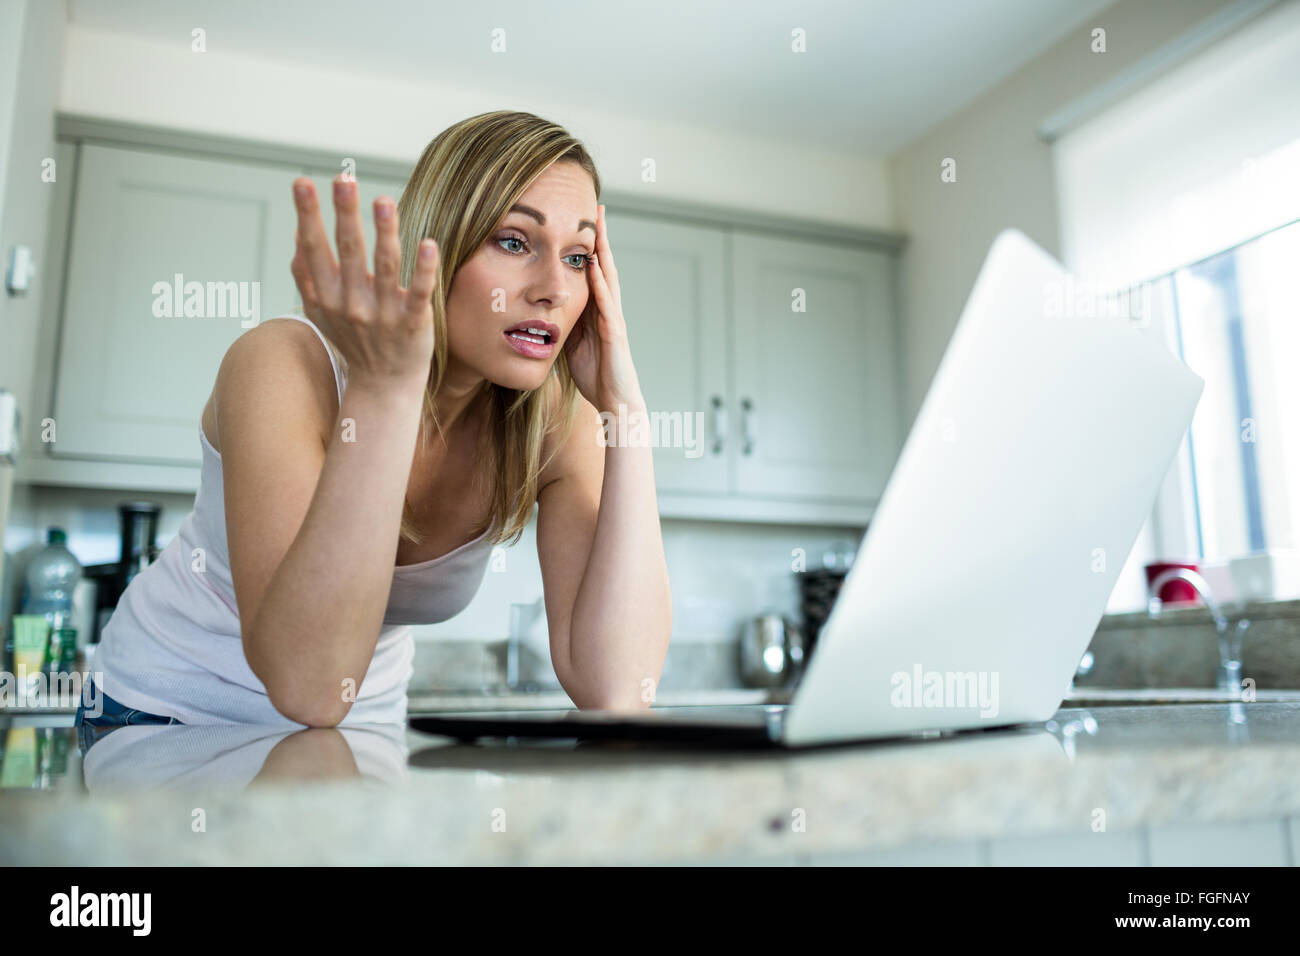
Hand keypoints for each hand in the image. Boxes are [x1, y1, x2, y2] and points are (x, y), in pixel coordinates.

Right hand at [290, 175, 437, 389]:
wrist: (383, 387)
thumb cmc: (354, 342)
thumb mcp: (321, 313)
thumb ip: (307, 277)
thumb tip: (297, 236)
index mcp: (328, 296)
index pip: (315, 249)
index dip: (308, 215)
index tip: (302, 182)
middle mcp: (352, 304)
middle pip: (348, 251)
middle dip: (344, 214)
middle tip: (343, 179)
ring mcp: (384, 314)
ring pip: (385, 267)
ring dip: (384, 233)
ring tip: (384, 200)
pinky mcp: (413, 324)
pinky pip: (419, 293)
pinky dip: (424, 270)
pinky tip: (429, 243)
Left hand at [563, 204, 643, 412]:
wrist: (616, 403)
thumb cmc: (595, 377)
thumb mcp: (571, 344)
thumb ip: (563, 323)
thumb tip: (542, 309)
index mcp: (597, 311)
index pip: (593, 271)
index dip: (589, 246)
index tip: (581, 220)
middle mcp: (609, 310)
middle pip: (605, 265)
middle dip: (601, 237)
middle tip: (598, 207)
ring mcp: (614, 319)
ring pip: (609, 278)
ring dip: (604, 251)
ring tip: (599, 225)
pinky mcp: (615, 334)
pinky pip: (607, 303)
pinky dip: (600, 283)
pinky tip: (594, 265)